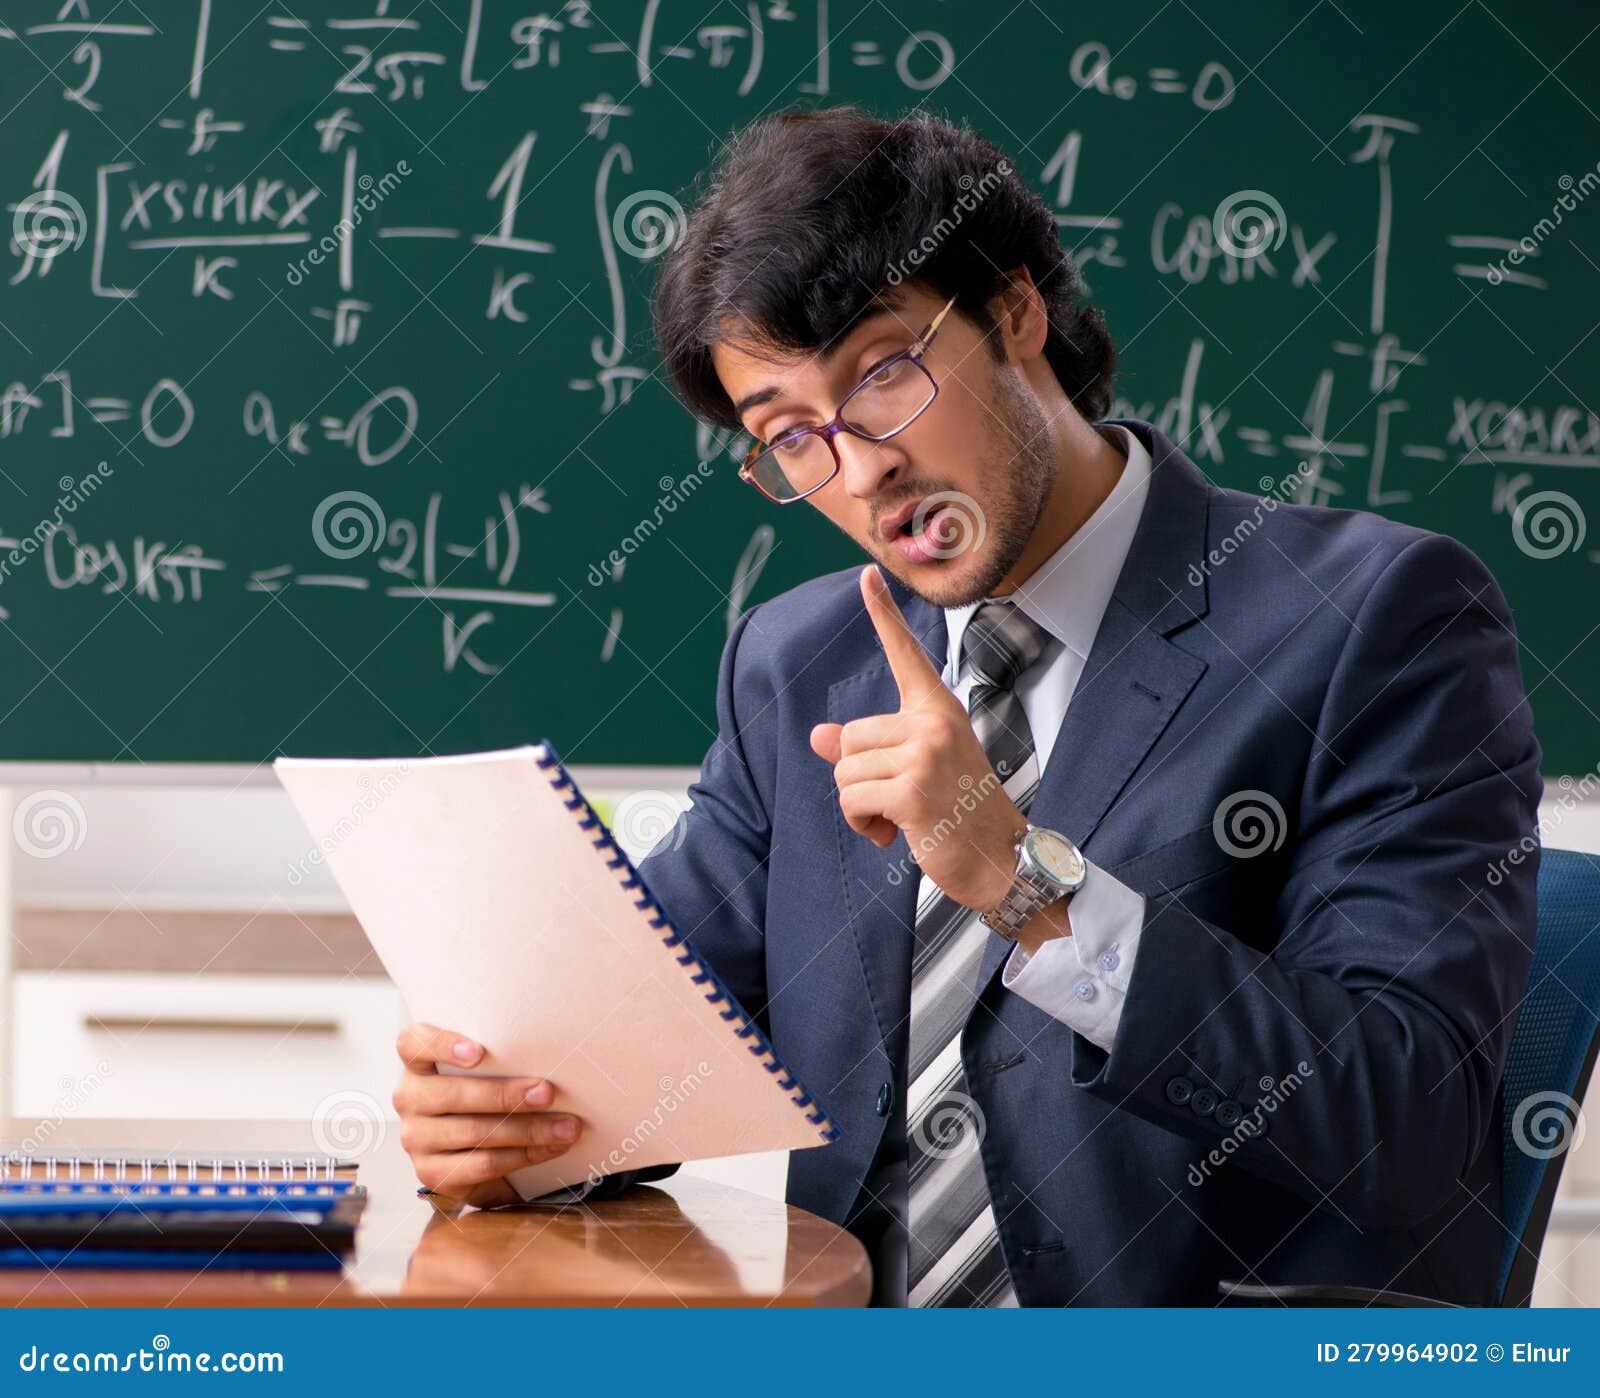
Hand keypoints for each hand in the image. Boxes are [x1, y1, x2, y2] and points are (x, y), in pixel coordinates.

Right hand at [392, 1022, 582, 1207]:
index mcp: (418, 1064)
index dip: (442, 1044)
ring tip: (565, 1127)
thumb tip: (552, 1051)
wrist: (473, 1148)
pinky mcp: (432, 1173)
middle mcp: (409, 1098)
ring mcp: (415, 1138)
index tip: (479, 1052)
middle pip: (451, 1094)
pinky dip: (523, 1156)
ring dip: (526, 1130)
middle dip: (505, 1094)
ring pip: (472, 1132)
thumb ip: (500, 1058)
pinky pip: (481, 1164)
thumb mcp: (485, 1071)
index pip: (413, 1043)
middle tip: (548, 1093)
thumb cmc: (484, 1095)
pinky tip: (551, 1148)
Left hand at [808, 564, 1026, 913]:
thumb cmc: (960, 815)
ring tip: (900, 820)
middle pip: (848, 737)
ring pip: (844, 772)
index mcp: (939, 710)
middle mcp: (933, 723)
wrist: (1000, 861)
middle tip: (898, 802)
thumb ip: (868, 749)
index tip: (867, 575)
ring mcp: (923, 754)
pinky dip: (861, 825)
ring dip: (859, 807)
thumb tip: (817, 736)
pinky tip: (892, 836)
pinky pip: (850, 799)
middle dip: (858, 777)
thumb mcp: (917, 770)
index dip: (883, 614)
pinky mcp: (910, 789)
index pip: (905, 655)